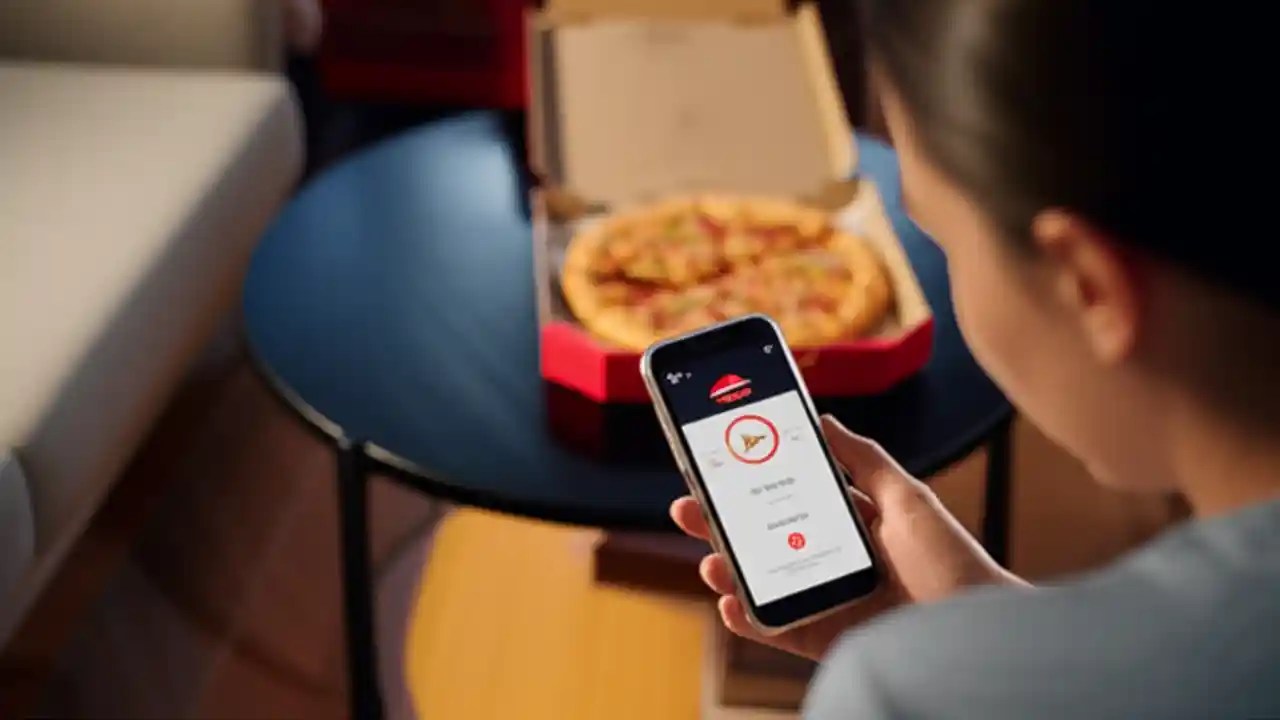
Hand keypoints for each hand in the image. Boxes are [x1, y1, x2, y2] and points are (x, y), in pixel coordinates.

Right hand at [670, 415, 1026, 660]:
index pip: (789, 501)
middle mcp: (834, 564)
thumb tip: (823, 418)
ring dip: (727, 569)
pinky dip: (746, 618)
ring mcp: (828, 603)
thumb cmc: (956, 563)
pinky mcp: (827, 641)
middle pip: (764, 540)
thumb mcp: (906, 498)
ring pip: (762, 583)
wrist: (982, 634)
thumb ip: (863, 459)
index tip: (715, 469)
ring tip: (709, 556)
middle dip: (721, 524)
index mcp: (853, 528)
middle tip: (686, 508)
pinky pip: (776, 630)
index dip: (750, 487)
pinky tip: (728, 600)